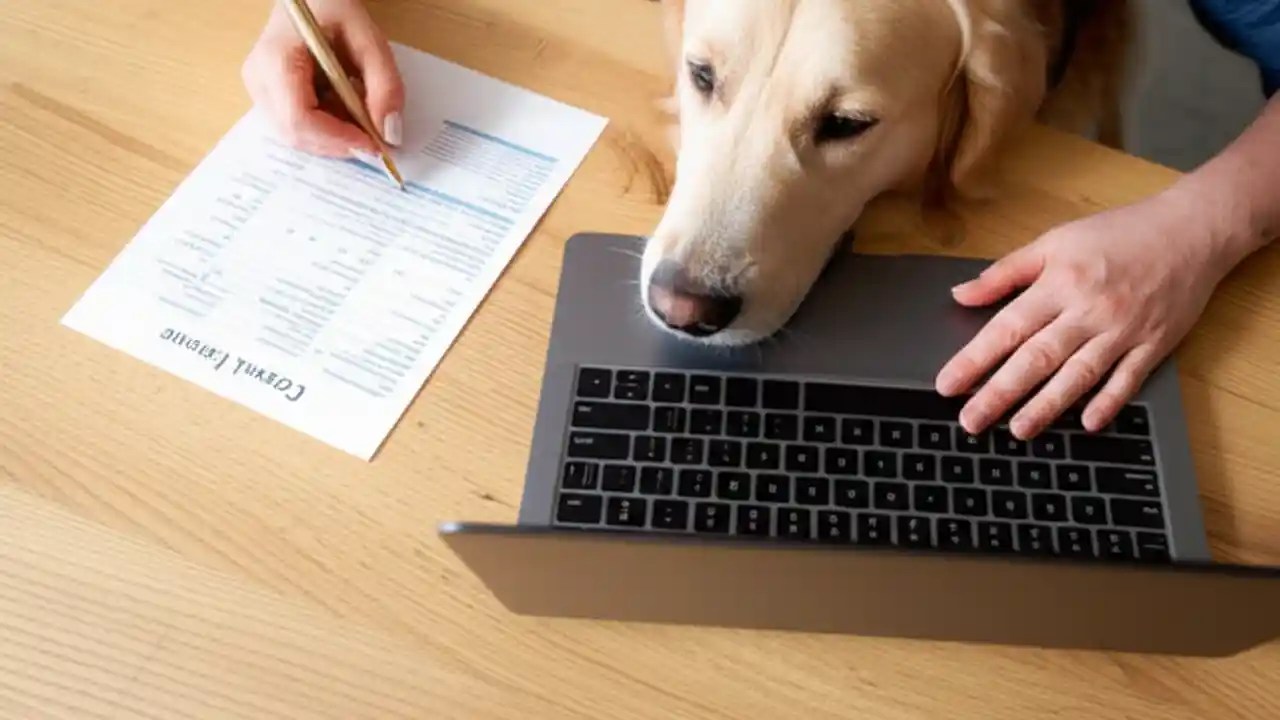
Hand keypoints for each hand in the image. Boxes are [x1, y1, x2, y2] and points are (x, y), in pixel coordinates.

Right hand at [242, 0, 403, 156]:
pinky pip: (297, 129)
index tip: (373, 144)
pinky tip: (344, 110)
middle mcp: (259, 80)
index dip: (338, 139)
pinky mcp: (268, 99)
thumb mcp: (368, 38)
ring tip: (359, 116)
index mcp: (276, 60)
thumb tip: (390, 133)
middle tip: (374, 137)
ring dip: (334, 138)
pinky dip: (326, 130)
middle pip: (296, 134)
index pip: (299, 119)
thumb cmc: (332, 8)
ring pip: (297, 137)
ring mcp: (259, 91)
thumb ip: (385, 84)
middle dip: (339, 143)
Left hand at [935, 193, 1230, 438]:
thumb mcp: (1055, 241)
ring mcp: (1123, 330)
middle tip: (971, 420)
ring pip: (1079, 374)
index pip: (1007, 328)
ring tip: (1019, 430)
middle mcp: (1089, 311)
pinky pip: (1129, 379)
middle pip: (1037, 358)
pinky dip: (1109, 401)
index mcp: (1059, 284)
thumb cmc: (1118, 234)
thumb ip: (1006, 272)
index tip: (947, 384)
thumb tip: (961, 294)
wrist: (1192, 230)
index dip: (975, 359)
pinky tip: (1089, 423)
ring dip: (1048, 406)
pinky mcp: (1154, 344)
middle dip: (1000, 393)